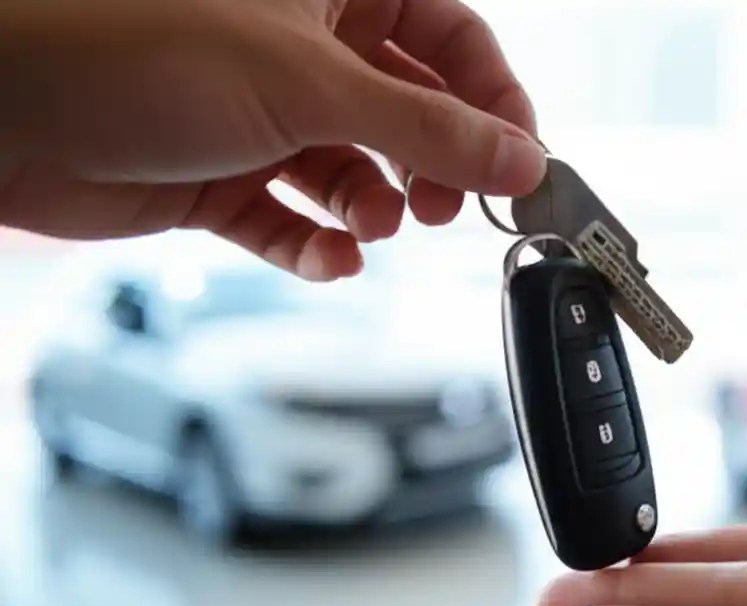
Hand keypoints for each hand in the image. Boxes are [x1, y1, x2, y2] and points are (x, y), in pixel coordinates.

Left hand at [0, 0, 543, 280]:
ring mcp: (264, 114)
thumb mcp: (308, 86)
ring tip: (376, 222)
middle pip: (412, 109)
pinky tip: (330, 254)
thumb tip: (520, 159)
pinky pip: (298, 217)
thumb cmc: (127, 49)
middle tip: (445, 204)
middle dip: (435, 164)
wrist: (3, 113)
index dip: (494, 99)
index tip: (520, 162)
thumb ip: (428, 128)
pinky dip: (320, 243)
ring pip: (359, 168)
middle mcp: (303, 47)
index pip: (453, 37)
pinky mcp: (226, 175)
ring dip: (378, 204)